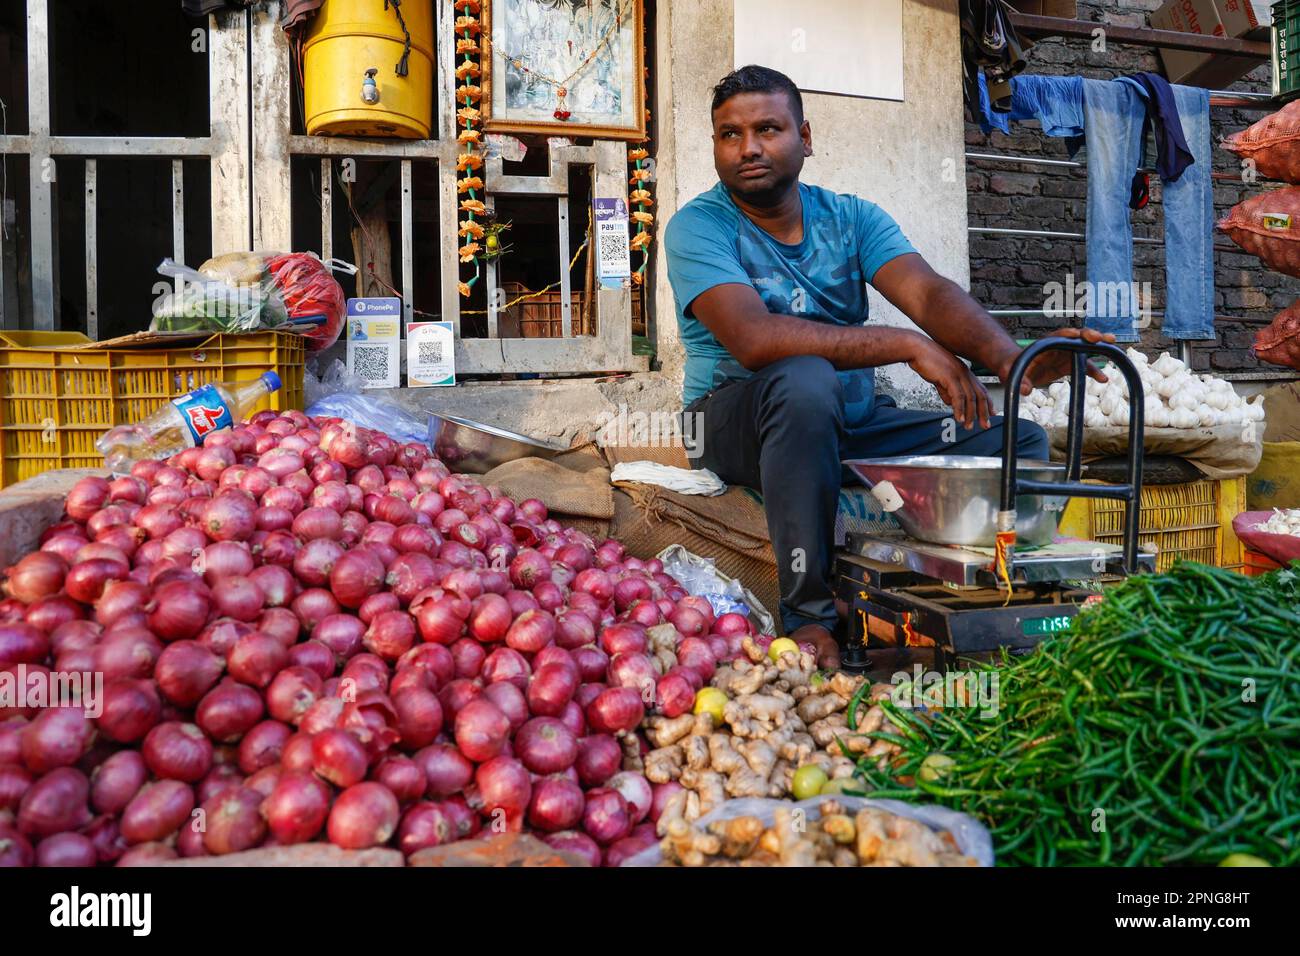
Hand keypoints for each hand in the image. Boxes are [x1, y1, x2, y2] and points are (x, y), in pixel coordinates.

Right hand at [907, 337, 991, 429]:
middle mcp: (964, 372)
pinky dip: (960, 409)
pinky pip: (958, 396)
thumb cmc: (925, 360)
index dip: (987, 402)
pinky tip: (959, 418)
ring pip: (970, 397)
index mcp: (964, 372)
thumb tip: (950, 403)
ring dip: (971, 414)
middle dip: (984, 412)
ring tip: (968, 426)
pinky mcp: (950, 377)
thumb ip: (946, 390)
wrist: (916, 349)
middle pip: (980, 394)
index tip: (990, 414)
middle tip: (985, 425)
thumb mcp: (939, 378)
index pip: (980, 389)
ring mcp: (958, 374)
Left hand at [996, 328, 1117, 396]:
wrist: (1014, 370)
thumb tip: (1026, 391)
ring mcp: (1065, 354)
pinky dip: (1094, 372)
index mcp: (1044, 344)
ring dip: (1099, 348)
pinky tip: (1104, 380)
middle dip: (1090, 336)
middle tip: (1104, 338)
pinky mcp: (1068, 364)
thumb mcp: (1010, 374)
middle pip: (1077, 338)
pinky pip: (1084, 367)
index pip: (1058, 336)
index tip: (1078, 336)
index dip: (1069, 335)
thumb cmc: (1010, 368)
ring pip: (1085, 349)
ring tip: (1114, 348)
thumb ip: (1018, 381)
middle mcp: (1057, 346)